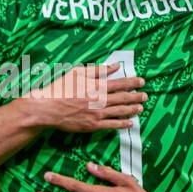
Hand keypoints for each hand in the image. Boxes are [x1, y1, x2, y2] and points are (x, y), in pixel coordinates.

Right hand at [22, 63, 144, 132]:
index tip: (142, 82)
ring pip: (120, 111)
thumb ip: (98, 70)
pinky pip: (112, 125)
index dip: (133, 82)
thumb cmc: (60, 88)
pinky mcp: (92, 125)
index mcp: (97, 86)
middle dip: (136, 96)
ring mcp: (97, 114)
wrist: (47, 109)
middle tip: (145, 96)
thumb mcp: (77, 73)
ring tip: (140, 108)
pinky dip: (122, 123)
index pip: (121, 83)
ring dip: (132, 109)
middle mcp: (100, 100)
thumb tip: (115, 66)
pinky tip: (129, 123)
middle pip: (124, 98)